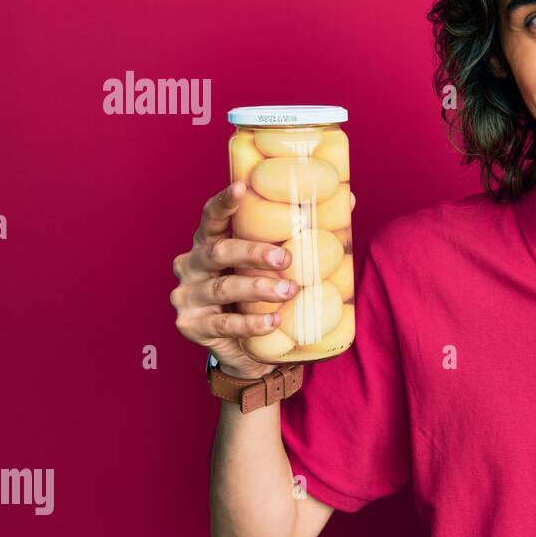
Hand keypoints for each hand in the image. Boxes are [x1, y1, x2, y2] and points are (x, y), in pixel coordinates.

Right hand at [170, 181, 302, 379]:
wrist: (244, 349)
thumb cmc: (259, 295)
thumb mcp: (273, 265)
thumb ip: (301, 235)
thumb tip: (347, 199)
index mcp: (209, 243)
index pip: (211, 217)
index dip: (223, 202)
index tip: (240, 187)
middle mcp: (191, 265)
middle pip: (218, 252)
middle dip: (253, 252)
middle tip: (286, 258)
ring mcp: (188, 296)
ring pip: (223, 287)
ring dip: (259, 288)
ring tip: (289, 290)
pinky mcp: (192, 326)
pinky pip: (224, 324)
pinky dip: (251, 323)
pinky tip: (273, 322)